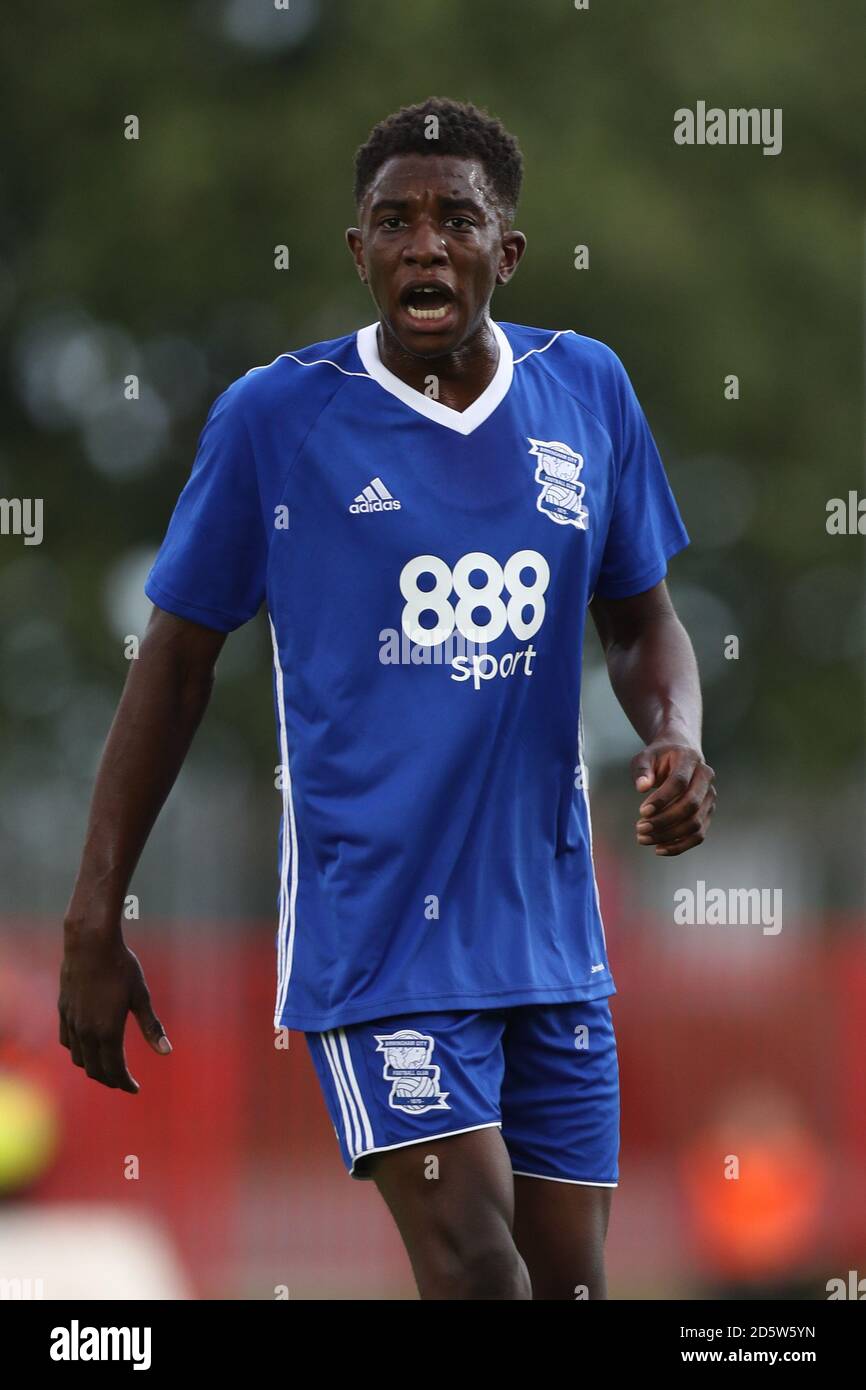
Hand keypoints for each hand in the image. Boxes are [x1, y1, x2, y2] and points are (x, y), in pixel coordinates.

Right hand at [58, 933, 170, 1091]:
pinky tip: (87, 1047)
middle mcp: (86, 1032)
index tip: (134, 1089)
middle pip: (94, 1070)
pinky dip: (78, 1051)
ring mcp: (71, 1022)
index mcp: (107, 1031)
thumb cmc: (121, 967)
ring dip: (93, 1068)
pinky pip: (67, 1042)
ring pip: (79, 1058)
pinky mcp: (63, 1011)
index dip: (124, 1083)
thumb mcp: (141, 996)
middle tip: (124, 1082)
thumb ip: (152, 1027)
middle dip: (110, 1080)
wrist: (90, 944)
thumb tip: (167, 1052)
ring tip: (107, 1067)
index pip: (114, 1070)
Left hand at [630, 740, 715, 856]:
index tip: (641, 812)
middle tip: (639, 829)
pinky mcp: (708, 813)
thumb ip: (642, 770)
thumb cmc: (658, 758)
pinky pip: (698, 835)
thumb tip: (641, 787)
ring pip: (695, 823)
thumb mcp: (645, 757)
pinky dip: (679, 845)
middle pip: (691, 805)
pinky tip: (658, 849)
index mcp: (690, 759)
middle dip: (664, 821)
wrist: (679, 755)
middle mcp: (706, 777)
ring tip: (643, 839)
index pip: (679, 782)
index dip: (662, 799)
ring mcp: (709, 797)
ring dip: (669, 836)